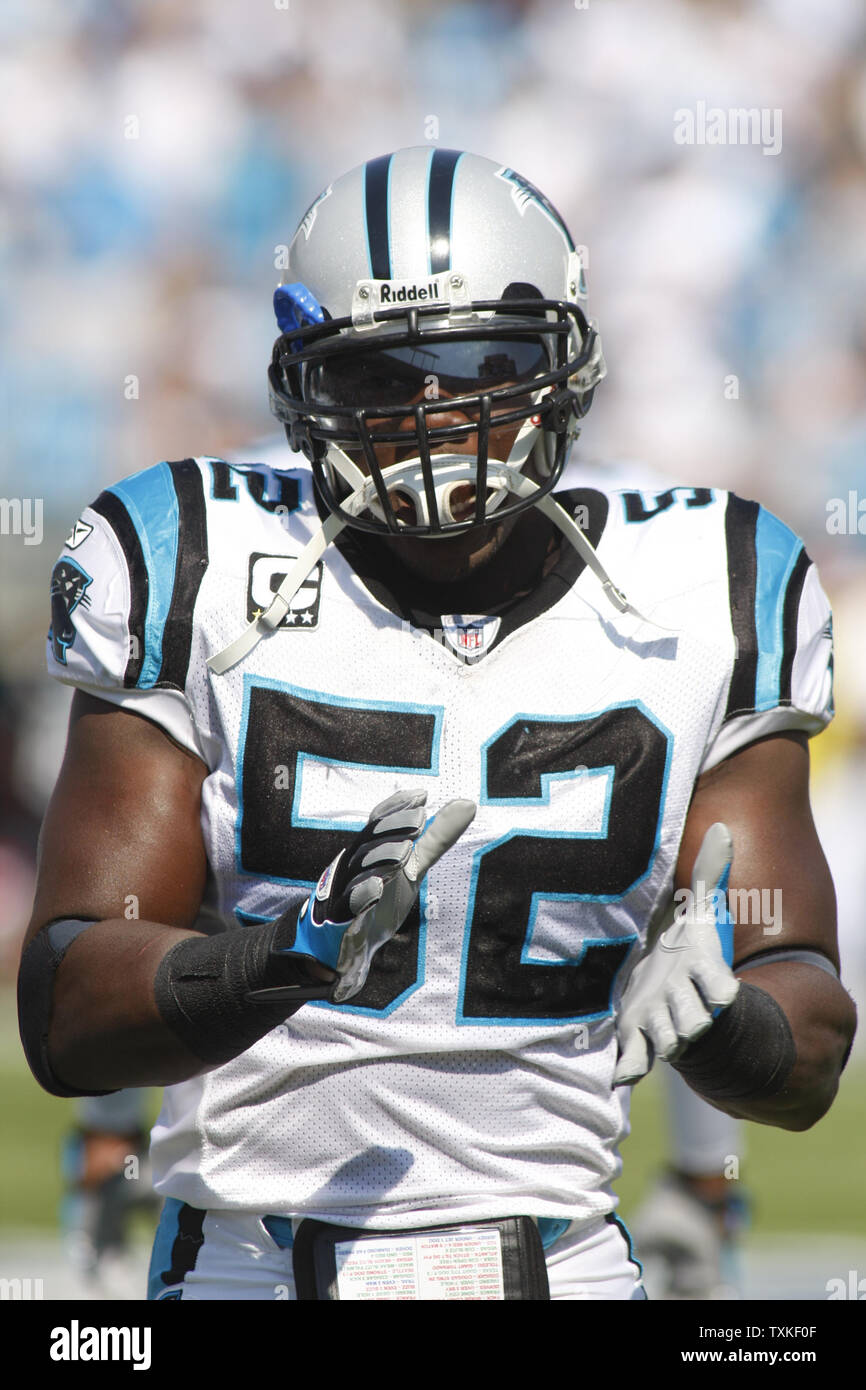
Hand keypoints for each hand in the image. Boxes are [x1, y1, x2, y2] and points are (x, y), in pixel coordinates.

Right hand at [274, 790, 475, 1002]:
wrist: (349, 945)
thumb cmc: (381, 896)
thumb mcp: (414, 866)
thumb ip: (437, 838)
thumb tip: (468, 804)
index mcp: (368, 849)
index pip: (378, 822)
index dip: (397, 808)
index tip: (422, 796)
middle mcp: (353, 865)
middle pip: (369, 841)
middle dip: (393, 828)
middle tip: (419, 820)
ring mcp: (344, 891)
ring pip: (359, 871)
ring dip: (381, 858)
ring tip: (406, 850)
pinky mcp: (341, 920)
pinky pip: (347, 906)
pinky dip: (361, 896)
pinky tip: (377, 888)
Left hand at [613, 822, 739, 1085]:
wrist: (670, 983)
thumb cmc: (689, 946)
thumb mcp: (701, 911)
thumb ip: (711, 873)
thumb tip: (724, 829)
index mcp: (703, 975)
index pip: (724, 991)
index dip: (723, 992)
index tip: (726, 992)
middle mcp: (686, 1005)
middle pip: (694, 1024)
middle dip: (686, 1021)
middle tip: (675, 1014)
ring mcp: (661, 1024)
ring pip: (666, 1044)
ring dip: (657, 1042)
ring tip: (648, 1036)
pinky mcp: (636, 1037)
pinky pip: (634, 1062)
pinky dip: (628, 1069)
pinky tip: (616, 1075)